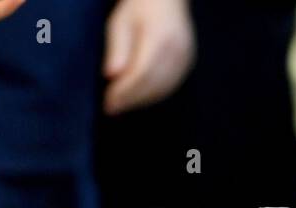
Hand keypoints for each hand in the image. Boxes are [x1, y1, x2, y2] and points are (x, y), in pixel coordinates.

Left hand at [102, 0, 194, 115]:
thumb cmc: (138, 8)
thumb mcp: (119, 23)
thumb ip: (117, 49)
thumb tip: (111, 76)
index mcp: (158, 37)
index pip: (141, 73)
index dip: (124, 92)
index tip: (108, 103)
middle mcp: (177, 51)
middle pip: (153, 85)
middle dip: (131, 100)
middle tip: (112, 109)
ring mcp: (185, 59)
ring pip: (163, 89)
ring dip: (142, 101)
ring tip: (122, 106)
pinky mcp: (188, 64)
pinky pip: (170, 86)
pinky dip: (153, 95)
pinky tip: (138, 98)